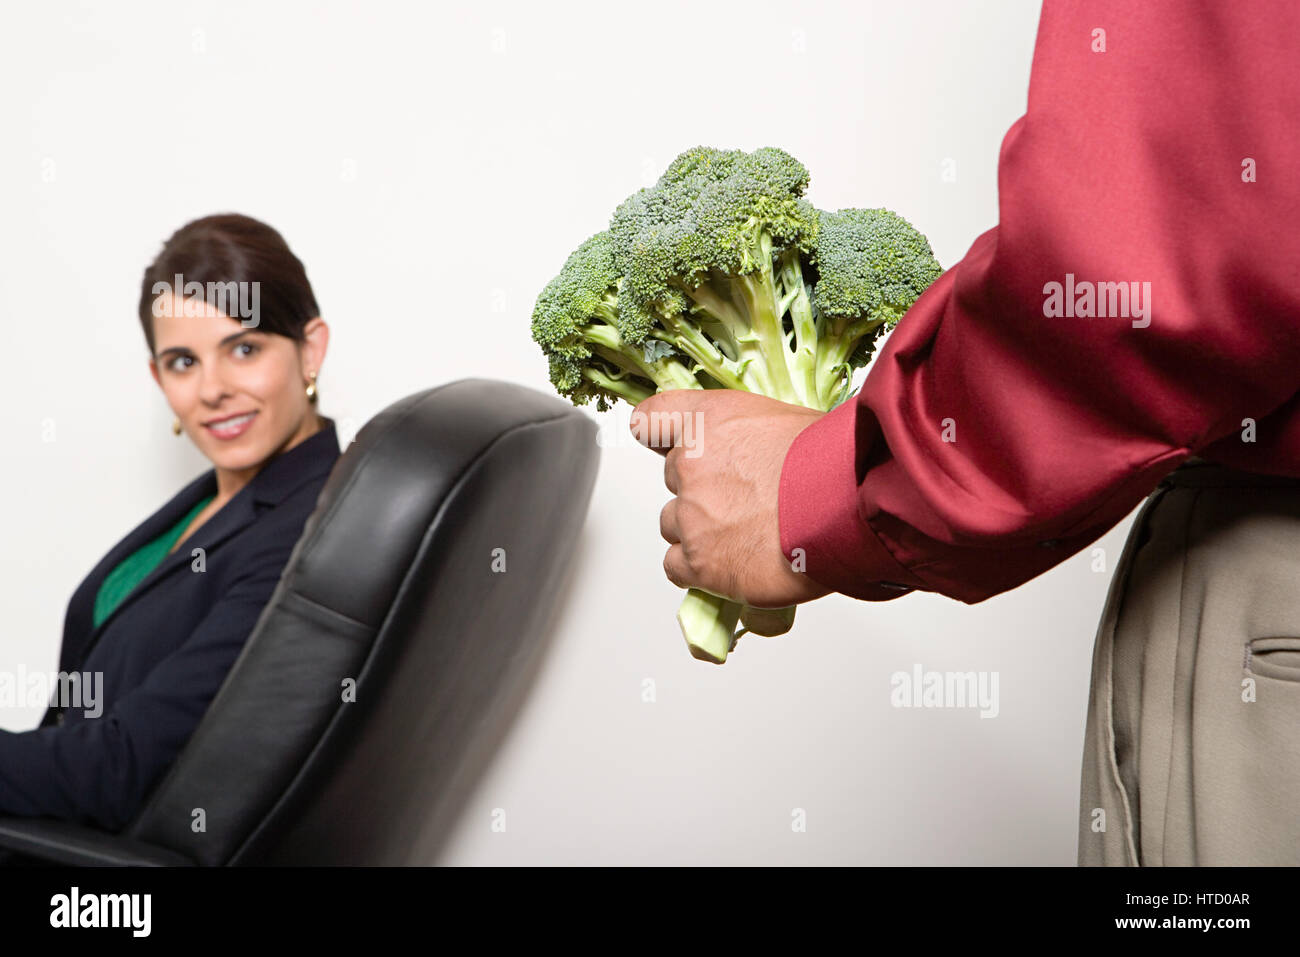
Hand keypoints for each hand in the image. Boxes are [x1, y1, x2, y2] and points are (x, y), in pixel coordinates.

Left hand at [629, 389, 832, 608]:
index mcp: (708, 420)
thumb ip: (751, 437)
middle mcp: (690, 465)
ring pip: (674, 524)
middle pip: (674, 478)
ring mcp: (691, 516)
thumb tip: (755, 453)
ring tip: (745, 533)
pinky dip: (699, 569)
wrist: (848, 506)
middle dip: (702, 488)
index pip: (651, 420)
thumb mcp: (788, 421)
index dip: (659, 436)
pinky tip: (732, 562)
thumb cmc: (833, 461)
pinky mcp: (700, 563)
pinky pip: (676, 566)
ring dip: (700, 530)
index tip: (667, 444)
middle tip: (744, 499)